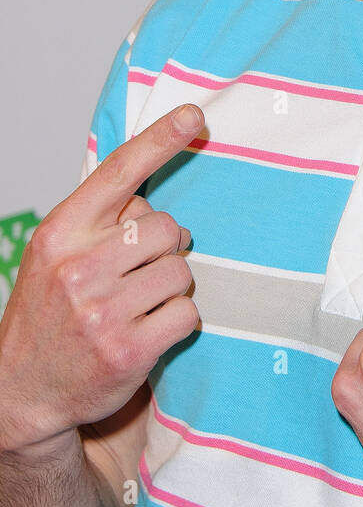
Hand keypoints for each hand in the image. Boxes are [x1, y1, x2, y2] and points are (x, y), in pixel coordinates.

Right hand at [0, 105, 204, 454]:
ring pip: (181, 271)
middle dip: (164, 247)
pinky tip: (149, 330)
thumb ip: (100, 219)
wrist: (23, 390)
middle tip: (140, 270)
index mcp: (61, 232)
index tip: (194, 116)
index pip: (119, 172)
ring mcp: (103, 311)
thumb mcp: (58, 254)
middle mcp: (79, 267)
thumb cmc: (49, 312)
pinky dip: (177, 321)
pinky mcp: (129, 351)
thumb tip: (153, 192)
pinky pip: (187, 313)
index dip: (160, 139)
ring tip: (140, 302)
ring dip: (172, 285)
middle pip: (166, 226)